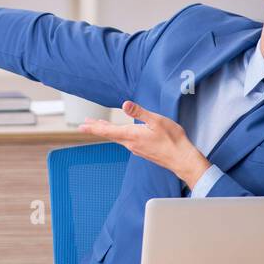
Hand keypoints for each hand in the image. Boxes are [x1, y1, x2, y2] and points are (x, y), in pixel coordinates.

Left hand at [79, 100, 210, 188]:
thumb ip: (140, 112)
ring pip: (117, 138)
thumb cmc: (172, 140)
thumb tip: (125, 104)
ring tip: (99, 126)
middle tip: (84, 124)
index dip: (93, 127)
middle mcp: (131, 144)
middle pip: (109, 134)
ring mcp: (136, 149)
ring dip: (106, 131)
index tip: (81, 126)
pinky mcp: (142, 151)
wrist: (182, 159)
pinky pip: (125, 141)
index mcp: (132, 135)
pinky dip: (117, 135)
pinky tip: (120, 133)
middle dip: (96, 128)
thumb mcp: (157, 121)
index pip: (107, 130)